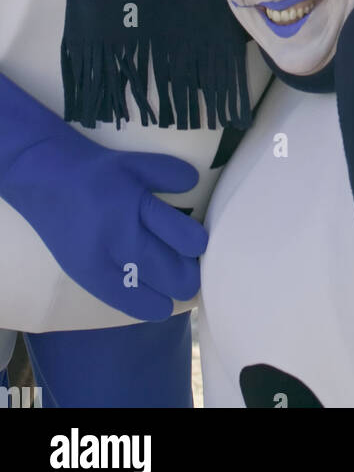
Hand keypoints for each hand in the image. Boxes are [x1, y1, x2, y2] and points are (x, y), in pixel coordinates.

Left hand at [0, 73, 207, 319]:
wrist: (42, 170)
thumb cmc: (63, 223)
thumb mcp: (78, 262)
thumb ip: (115, 277)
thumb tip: (160, 294)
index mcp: (93, 267)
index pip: (143, 301)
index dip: (162, 305)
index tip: (169, 301)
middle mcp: (114, 237)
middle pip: (170, 272)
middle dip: (186, 280)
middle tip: (189, 276)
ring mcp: (128, 200)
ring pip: (183, 233)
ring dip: (194, 244)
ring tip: (194, 245)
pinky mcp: (135, 167)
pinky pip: (174, 175)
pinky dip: (184, 180)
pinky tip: (185, 186)